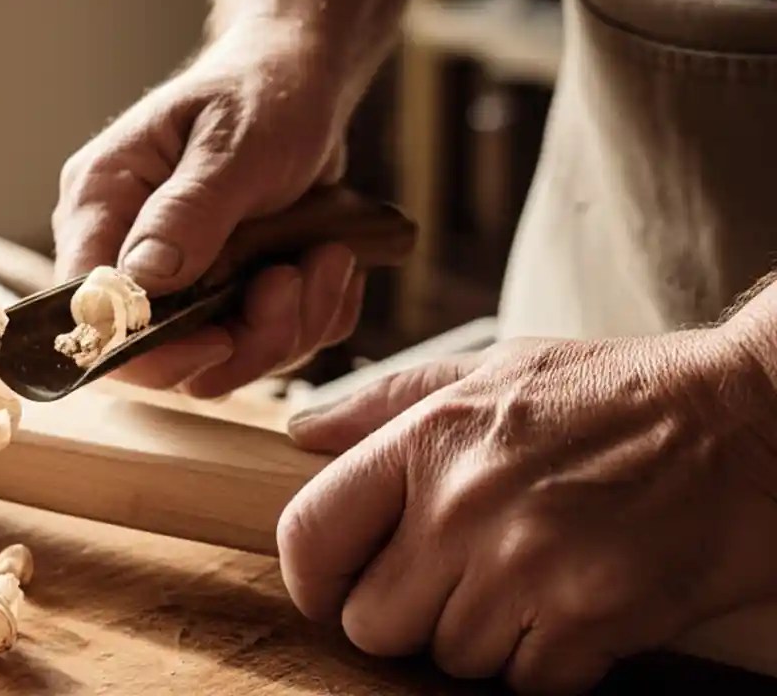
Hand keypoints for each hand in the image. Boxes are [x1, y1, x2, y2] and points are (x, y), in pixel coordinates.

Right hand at [52, 22, 365, 396]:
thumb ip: (187, 213)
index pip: (90, 310)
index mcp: (102, 204)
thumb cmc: (261, 93)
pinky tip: (332, 264)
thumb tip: (141, 283)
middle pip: (158, 355)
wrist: (305, 83)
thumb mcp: (233, 145)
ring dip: (287, 327)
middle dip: (242, 340)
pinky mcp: (225, 296)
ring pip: (219, 361)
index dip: (146, 349)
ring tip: (327, 259)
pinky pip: (262, 344)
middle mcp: (127, 251)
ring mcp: (178, 280)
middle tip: (292, 281)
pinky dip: (311, 319)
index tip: (221, 338)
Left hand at [278, 332, 776, 693]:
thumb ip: (386, 400)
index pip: (309, 533)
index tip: (336, 586)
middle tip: (460, 580)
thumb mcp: (495, 368)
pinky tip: (578, 603)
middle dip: (406, 615)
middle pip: (371, 622)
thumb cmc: (619, 393)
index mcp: (430, 437)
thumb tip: (300, 432)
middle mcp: (465, 503)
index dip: (312, 576)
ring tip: (535, 575)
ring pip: (449, 659)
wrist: (754, 419)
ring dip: (486, 636)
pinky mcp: (591, 618)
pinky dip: (550, 661)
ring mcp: (527, 565)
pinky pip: (525, 683)